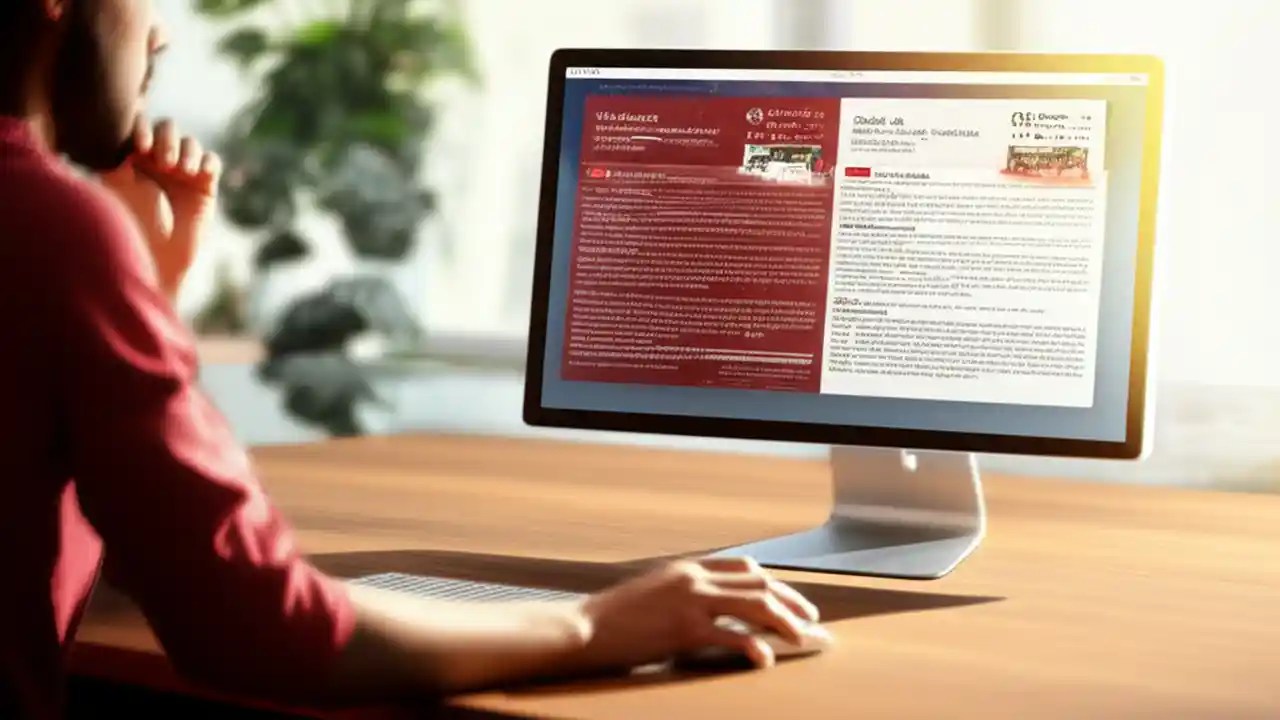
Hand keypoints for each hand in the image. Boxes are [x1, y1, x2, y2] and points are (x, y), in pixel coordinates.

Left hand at [100, 117, 221, 299]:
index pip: (140, 126)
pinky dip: (207, 162)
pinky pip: (212, 161)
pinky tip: (198, 173)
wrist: (157, 258)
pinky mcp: (205, 185)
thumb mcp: (117, 188)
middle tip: (163, 162)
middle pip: (168, 128)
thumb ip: (116, 157)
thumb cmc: (131, 225)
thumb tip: (118, 133)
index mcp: (133, 156)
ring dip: (187, 151)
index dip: (142, 128)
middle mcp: (158, 159)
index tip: (139, 147)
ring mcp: (183, 172)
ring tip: (181, 170)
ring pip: (191, 142)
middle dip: (166, 140)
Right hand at [572, 556, 821, 670]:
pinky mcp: (684, 629)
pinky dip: (753, 646)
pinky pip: (731, 636)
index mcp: (687, 568)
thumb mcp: (653, 594)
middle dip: (791, 600)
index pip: (744, 567)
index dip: (774, 583)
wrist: (582, 629)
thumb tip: (712, 611)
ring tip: (802, 638)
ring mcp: (690, 601)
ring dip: (784, 620)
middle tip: (811, 622)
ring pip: (754, 603)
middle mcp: (693, 578)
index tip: (792, 601)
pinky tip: (764, 659)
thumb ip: (683, 596)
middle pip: (758, 581)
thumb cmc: (613, 619)